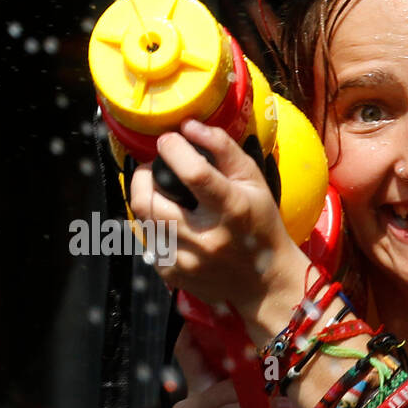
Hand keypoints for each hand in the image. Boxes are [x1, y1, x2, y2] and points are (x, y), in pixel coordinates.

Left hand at [127, 119, 300, 314]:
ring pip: (142, 221)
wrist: (264, 281)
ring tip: (160, 194)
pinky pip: (149, 242)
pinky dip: (154, 227)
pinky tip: (172, 224)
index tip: (167, 141)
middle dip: (142, 176)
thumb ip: (223, 148)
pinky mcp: (172, 275)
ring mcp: (186, 261)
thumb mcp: (254, 181)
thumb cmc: (260, 224)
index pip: (193, 173)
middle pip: (148, 201)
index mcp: (231, 208)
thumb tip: (188, 126)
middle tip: (152, 169)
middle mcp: (205, 237)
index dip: (172, 150)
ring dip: (145, 200)